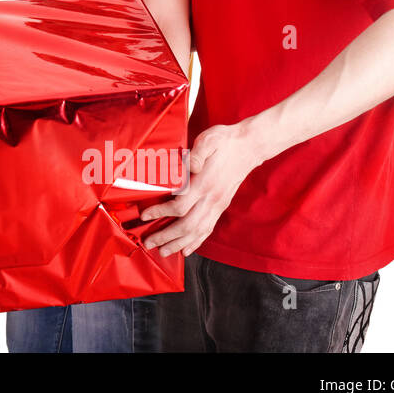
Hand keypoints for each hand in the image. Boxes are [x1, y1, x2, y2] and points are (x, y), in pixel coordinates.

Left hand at [141, 122, 261, 256]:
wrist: (249, 146)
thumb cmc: (224, 141)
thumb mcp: (209, 140)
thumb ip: (197, 153)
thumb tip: (188, 164)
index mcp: (205, 184)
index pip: (179, 205)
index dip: (160, 213)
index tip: (144, 216)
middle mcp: (212, 199)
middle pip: (187, 225)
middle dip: (166, 236)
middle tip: (149, 243)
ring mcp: (218, 204)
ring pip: (197, 231)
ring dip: (179, 243)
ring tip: (164, 252)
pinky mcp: (221, 206)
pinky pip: (208, 228)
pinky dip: (196, 241)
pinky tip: (187, 249)